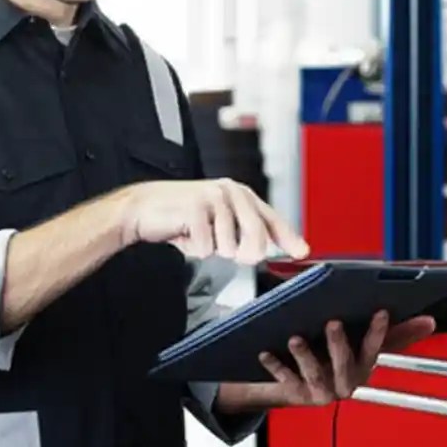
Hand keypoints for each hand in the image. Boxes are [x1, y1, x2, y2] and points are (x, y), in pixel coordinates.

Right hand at [114, 178, 309, 263]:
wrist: (144, 209)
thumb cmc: (184, 218)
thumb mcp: (218, 224)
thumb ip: (243, 234)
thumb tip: (265, 252)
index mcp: (241, 195)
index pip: (271, 219)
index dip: (288, 237)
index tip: (302, 251)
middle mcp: (231, 192)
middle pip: (257, 237)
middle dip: (246, 254)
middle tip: (228, 251)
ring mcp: (214, 197)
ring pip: (230, 246)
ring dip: (213, 250)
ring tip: (199, 236)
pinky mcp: (195, 207)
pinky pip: (207, 248)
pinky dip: (196, 249)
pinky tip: (186, 234)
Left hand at [256, 310, 436, 406]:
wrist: (299, 387)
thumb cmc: (336, 359)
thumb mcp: (364, 346)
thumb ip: (394, 335)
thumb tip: (429, 322)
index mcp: (363, 368)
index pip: (375, 350)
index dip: (378, 332)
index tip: (380, 311)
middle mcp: (344, 384)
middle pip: (344, 365)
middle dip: (340, 345)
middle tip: (333, 322)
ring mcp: (320, 391)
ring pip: (314, 375)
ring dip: (306, 357)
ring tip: (296, 338)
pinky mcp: (296, 394)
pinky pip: (285, 381)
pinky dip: (276, 366)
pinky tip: (266, 351)